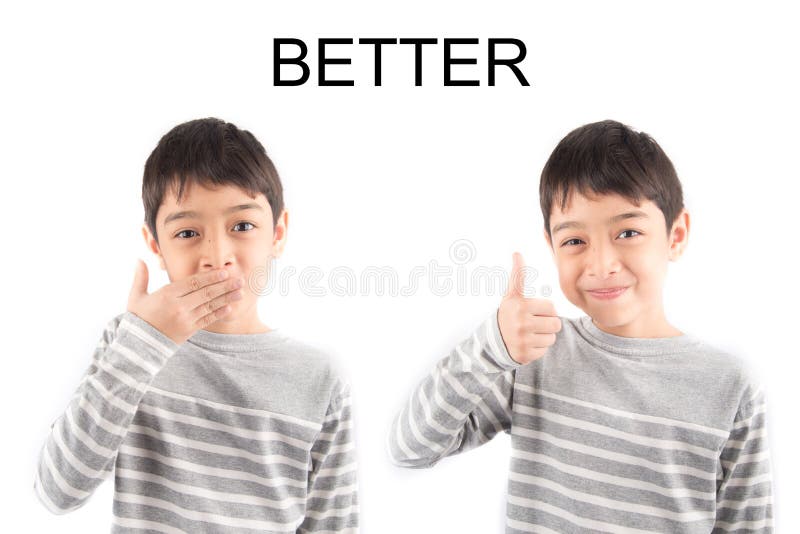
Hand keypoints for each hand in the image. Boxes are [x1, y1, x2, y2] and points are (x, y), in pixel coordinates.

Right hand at [127, 259, 244, 344]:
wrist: (138, 345)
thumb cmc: (138, 318)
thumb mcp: (136, 297)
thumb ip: (141, 277)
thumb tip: (139, 260)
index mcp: (166, 295)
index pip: (193, 282)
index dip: (210, 277)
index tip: (224, 272)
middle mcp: (178, 306)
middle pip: (205, 293)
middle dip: (224, 286)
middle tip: (239, 280)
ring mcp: (185, 320)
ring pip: (209, 306)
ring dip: (227, 298)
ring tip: (240, 292)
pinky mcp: (189, 331)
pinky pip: (207, 320)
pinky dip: (219, 313)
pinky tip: (229, 307)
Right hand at [497, 252, 561, 364]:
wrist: (493, 341)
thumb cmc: (508, 314)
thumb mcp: (511, 295)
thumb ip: (517, 275)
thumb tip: (517, 252)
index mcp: (520, 305)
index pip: (551, 308)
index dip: (545, 310)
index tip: (533, 311)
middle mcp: (520, 322)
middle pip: (555, 324)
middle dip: (547, 324)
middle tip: (534, 324)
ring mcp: (522, 339)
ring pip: (551, 338)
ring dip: (544, 336)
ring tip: (530, 333)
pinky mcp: (525, 354)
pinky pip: (544, 350)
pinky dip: (538, 348)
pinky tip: (527, 344)